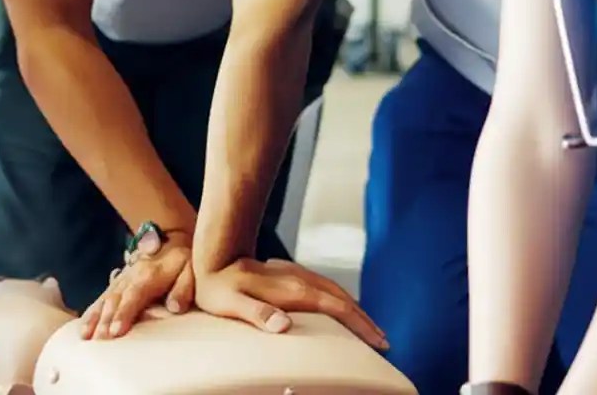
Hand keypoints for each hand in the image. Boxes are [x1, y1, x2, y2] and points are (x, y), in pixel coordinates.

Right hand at [79, 233, 194, 339]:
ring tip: (86, 336)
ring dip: (95, 318)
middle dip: (105, 320)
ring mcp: (121, 279)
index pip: (134, 296)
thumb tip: (175, 307)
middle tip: (99, 340)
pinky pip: (101, 298)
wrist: (169, 239)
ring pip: (104, 299)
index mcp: (149, 275)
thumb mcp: (191, 271)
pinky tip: (84, 327)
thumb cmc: (182, 260)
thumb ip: (183, 289)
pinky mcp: (116, 283)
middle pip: (115, 300)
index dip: (124, 313)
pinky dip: (91, 312)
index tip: (116, 331)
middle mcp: (130, 277)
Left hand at [194, 257, 387, 350]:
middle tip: (384, 341)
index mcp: (293, 289)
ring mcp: (296, 274)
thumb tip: (284, 325)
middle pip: (343, 299)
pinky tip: (341, 310)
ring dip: (355, 310)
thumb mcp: (231, 303)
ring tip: (369, 328)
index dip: (360, 325)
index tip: (379, 342)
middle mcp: (300, 279)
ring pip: (336, 292)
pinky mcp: (290, 274)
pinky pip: (325, 289)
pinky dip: (341, 301)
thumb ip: (257, 313)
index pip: (337, 308)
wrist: (212, 254)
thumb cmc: (218, 286)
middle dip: (365, 320)